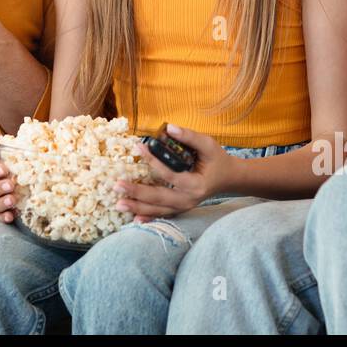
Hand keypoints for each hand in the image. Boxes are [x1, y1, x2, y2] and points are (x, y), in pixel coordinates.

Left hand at [113, 125, 232, 222]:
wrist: (228, 179)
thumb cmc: (217, 160)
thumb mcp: (208, 145)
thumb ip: (190, 136)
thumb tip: (169, 127)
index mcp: (195, 184)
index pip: (170, 175)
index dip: (153, 161)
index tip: (138, 147)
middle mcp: (189, 199)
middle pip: (159, 198)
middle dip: (137, 192)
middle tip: (117, 185)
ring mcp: (184, 207)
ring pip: (158, 210)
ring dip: (137, 207)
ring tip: (118, 204)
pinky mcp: (181, 209)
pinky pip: (163, 214)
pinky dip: (149, 216)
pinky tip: (134, 218)